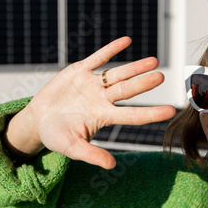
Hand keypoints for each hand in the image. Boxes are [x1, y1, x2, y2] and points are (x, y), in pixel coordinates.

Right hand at [4, 37, 175, 168]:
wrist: (37, 120)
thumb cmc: (56, 136)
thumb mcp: (72, 147)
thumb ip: (91, 155)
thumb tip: (111, 166)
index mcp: (103, 117)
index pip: (132, 115)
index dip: (151, 113)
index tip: (170, 110)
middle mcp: (102, 99)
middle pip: (127, 90)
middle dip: (143, 84)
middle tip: (161, 77)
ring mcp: (92, 84)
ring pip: (117, 74)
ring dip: (134, 67)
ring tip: (154, 61)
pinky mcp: (79, 71)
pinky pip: (97, 58)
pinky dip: (110, 50)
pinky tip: (126, 41)